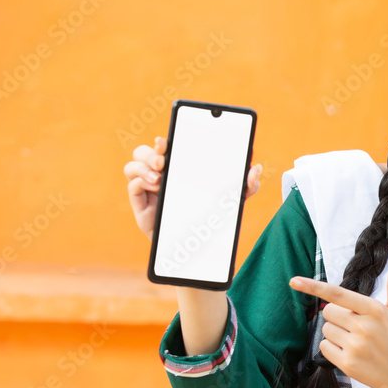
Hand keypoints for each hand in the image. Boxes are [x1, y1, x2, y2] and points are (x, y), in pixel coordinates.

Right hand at [123, 136, 263, 240]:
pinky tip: (154, 188)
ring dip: (143, 166)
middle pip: (144, 152)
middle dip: (151, 152)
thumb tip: (255, 168)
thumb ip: (246, 185)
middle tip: (164, 161)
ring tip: (159, 179)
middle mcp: (161, 175)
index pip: (167, 146)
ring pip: (133, 165)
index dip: (164, 139)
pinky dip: (140, 183)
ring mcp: (148, 189)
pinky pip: (132, 186)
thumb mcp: (232, 200)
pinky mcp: (141, 205)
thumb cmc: (212, 217)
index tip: (168, 140)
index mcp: (179, 168)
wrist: (198, 248)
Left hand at [288, 259, 387, 387]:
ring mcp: (355, 346)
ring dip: (335, 333)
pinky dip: (332, 348)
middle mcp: (364, 327)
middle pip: (328, 311)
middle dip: (337, 316)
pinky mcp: (347, 363)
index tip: (294, 281)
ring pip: (326, 329)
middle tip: (355, 326)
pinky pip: (324, 347)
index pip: (338, 294)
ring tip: (356, 341)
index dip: (314, 287)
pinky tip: (349, 352)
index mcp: (374, 310)